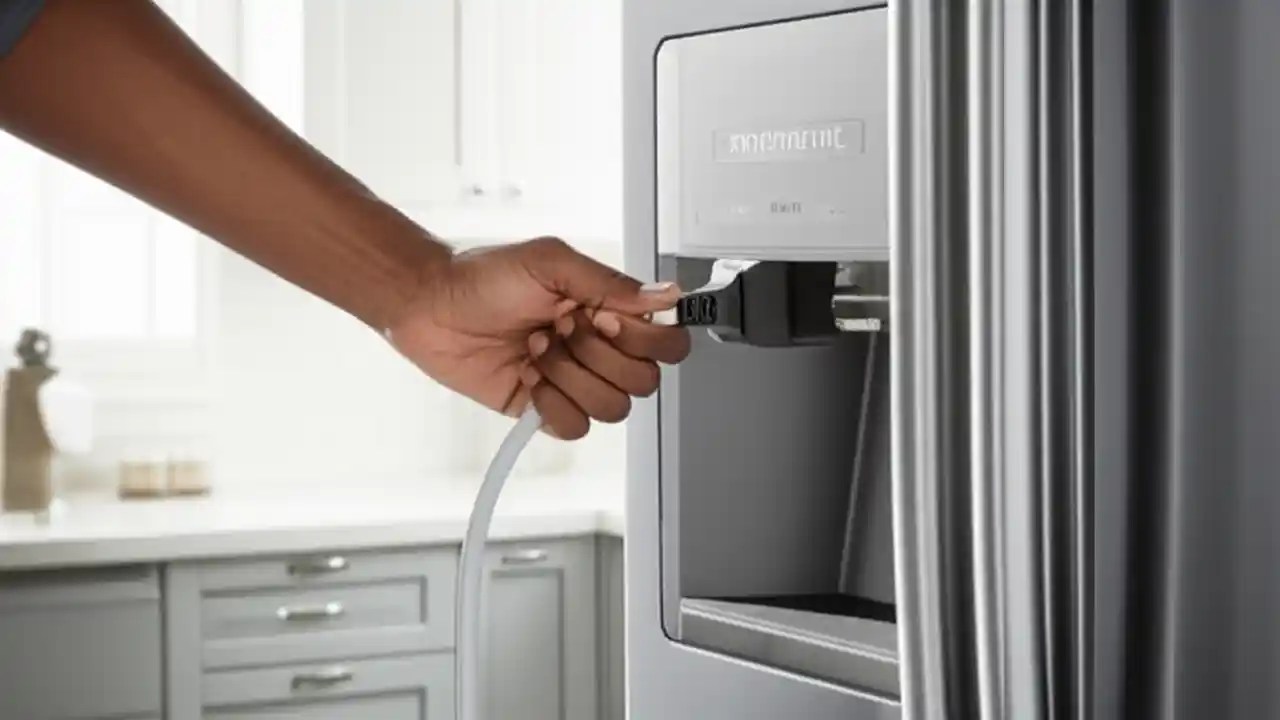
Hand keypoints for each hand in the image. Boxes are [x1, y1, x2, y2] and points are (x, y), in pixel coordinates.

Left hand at [386, 237, 690, 438]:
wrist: (431, 308)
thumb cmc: (483, 278)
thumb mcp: (549, 262)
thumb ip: (609, 282)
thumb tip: (666, 294)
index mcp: (610, 311)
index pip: (666, 342)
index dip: (639, 338)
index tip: (598, 316)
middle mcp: (600, 349)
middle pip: (643, 381)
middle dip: (596, 356)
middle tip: (557, 328)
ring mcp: (576, 382)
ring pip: (612, 408)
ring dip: (569, 377)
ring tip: (536, 350)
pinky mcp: (547, 409)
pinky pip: (576, 428)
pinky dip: (551, 404)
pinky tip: (528, 376)